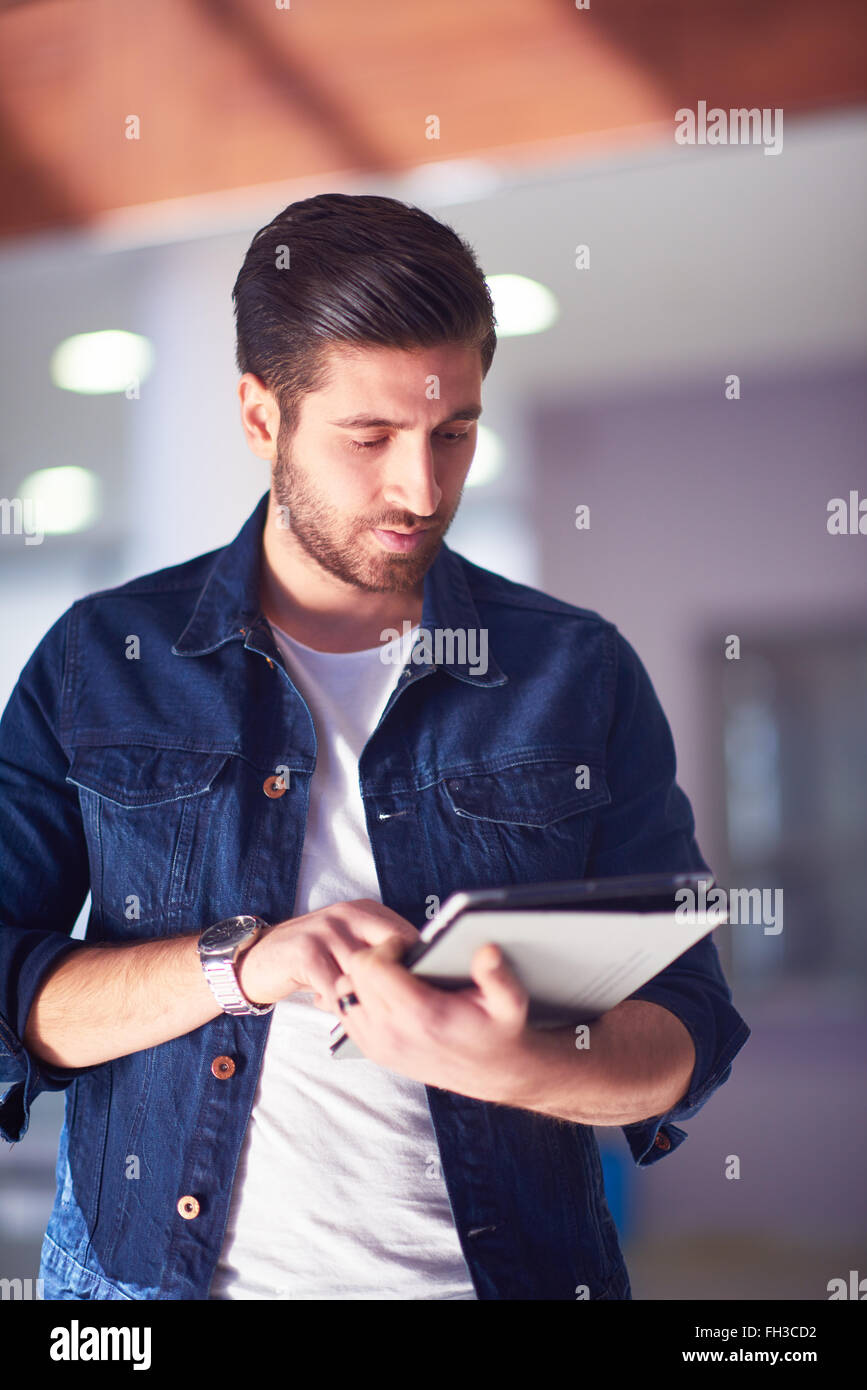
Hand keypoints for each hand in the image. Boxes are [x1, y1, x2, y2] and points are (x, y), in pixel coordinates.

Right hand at [237, 899, 419, 1014]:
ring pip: (364, 976)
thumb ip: (378, 959)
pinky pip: (337, 988)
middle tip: (389, 1009)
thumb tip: (420, 983)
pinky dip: (339, 1005)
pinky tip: (328, 1005)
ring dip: (362, 1000)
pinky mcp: (307, 951)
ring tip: (353, 1007)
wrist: (259, 959)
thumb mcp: (348, 950)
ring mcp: (327, 929)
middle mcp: (349, 914)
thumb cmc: (313, 960)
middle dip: (393, 986)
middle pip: (391, 955)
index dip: (417, 968)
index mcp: (367, 911)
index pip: (407, 936)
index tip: (418, 993)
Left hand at [332, 938, 533, 1103]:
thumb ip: (497, 975)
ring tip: (392, 974)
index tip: (408, 947)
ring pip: (344, 994)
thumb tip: (487, 950)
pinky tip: (385, 994)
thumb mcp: (509, 1001)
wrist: (495, 1072)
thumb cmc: (499, 1031)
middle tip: (401, 958)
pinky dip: (359, 999)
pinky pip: (347, 1015)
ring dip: (362, 978)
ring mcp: (380, 1046)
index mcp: (420, 1015)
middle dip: (374, 957)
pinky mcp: (376, 1052)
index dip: (387, 946)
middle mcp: (393, 1033)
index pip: (371, 967)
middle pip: (354, 975)